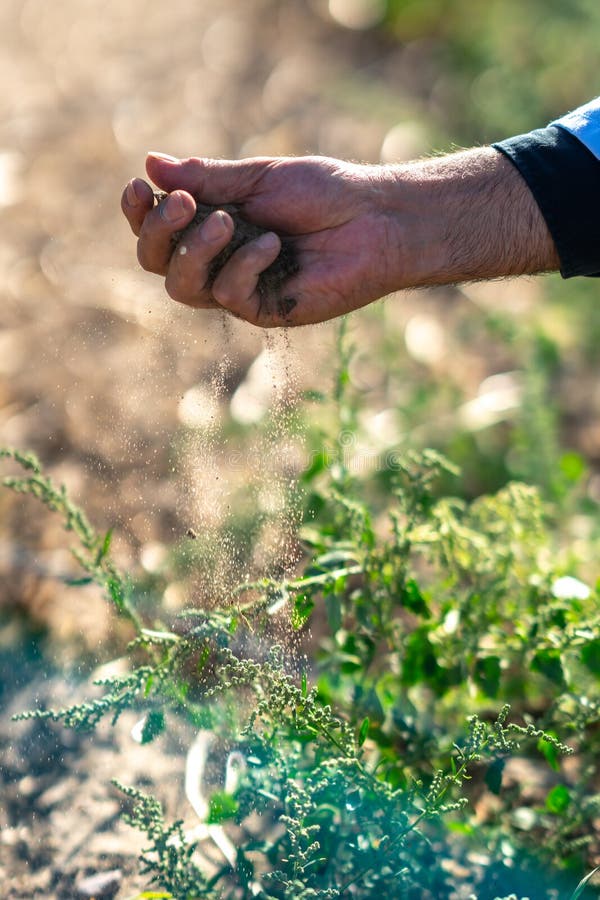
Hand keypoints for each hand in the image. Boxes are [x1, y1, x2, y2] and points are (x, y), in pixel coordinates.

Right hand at [121, 153, 404, 326]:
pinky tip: (274, 244)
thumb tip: (152, 163)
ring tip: (226, 220)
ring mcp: (241, 289)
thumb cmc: (326, 194)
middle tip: (184, 204)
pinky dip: (244, 264)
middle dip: (158, 232)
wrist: (376, 219)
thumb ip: (208, 178)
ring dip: (195, 250)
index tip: (139, 185)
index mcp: (213, 227)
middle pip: (157, 263)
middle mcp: (219, 261)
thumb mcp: (260, 178)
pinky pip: (228, 295)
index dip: (139, 213)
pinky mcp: (265, 311)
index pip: (158, 231)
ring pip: (182, 287)